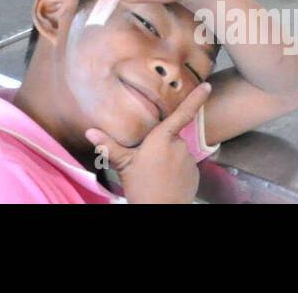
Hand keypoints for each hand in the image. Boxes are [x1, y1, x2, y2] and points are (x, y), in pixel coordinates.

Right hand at [85, 81, 210, 203]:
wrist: (161, 210)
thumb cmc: (142, 187)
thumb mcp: (124, 165)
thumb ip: (109, 146)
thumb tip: (90, 132)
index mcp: (162, 137)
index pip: (182, 113)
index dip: (196, 98)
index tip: (207, 86)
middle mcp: (179, 145)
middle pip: (171, 136)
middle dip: (161, 144)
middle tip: (146, 160)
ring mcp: (189, 159)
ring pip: (177, 151)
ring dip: (168, 157)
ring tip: (155, 173)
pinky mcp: (195, 173)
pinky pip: (184, 164)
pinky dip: (176, 168)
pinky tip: (165, 179)